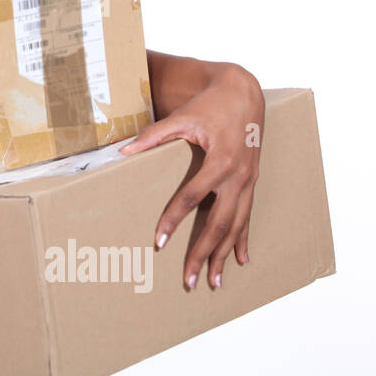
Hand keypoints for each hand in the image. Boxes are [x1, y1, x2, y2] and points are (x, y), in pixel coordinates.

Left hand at [118, 63, 264, 290]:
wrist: (244, 93)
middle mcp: (239, 176)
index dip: (173, 220)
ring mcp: (249, 182)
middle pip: (219, 223)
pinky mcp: (252, 182)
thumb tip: (123, 152)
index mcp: (220, 161)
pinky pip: (249, 216)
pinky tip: (241, 260)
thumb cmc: (209, 105)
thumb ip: (153, 136)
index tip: (158, 241)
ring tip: (212, 282)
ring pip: (237, 226)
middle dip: (203, 253)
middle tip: (187, 279)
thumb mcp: (181, 118)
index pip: (193, 197)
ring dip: (224, 255)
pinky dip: (243, 239)